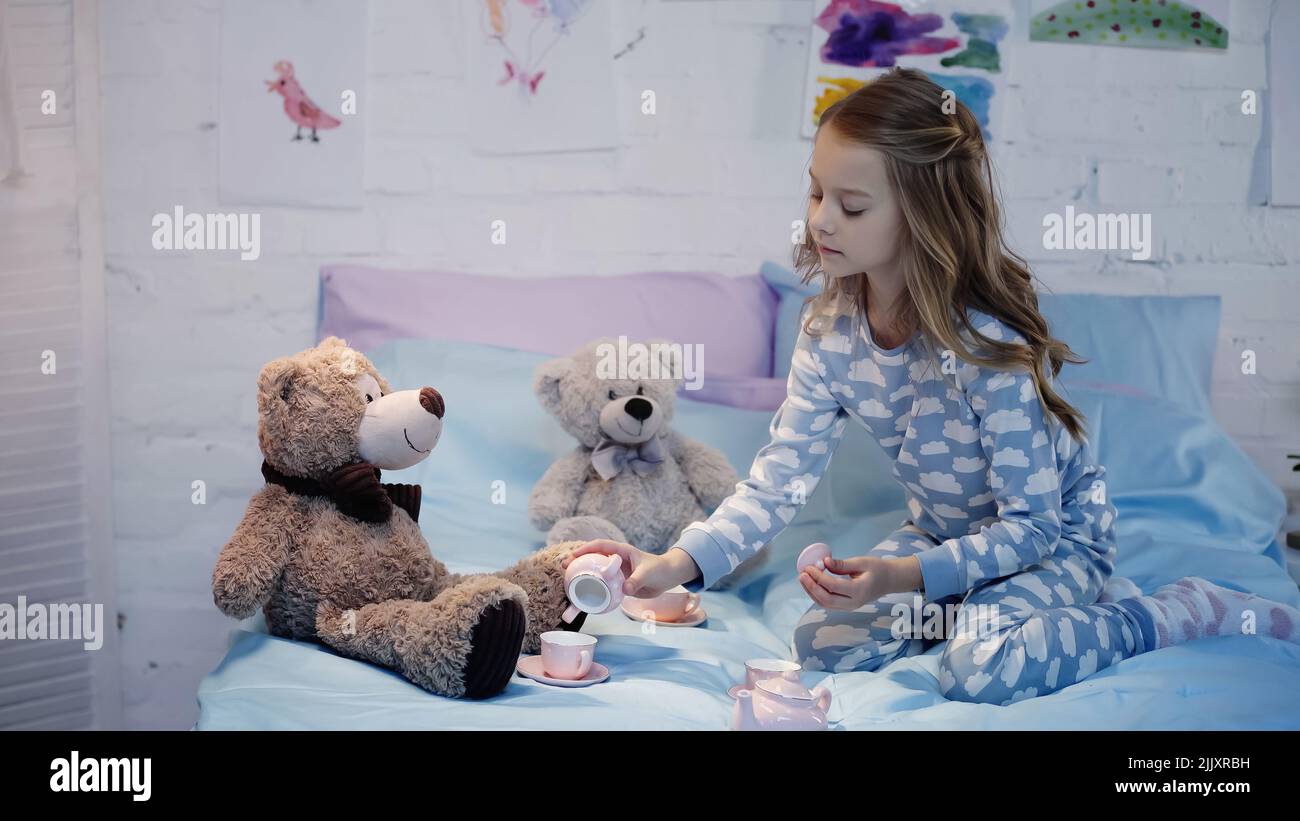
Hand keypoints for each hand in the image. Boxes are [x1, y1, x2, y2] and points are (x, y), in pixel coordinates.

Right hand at [563, 539, 699, 598]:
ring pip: (596, 570)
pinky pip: (603, 584)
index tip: (573, 555)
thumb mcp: (648, 573)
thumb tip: (624, 589)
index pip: (601, 545)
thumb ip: (637, 580)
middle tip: (564, 567)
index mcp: (622, 551)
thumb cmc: (660, 569)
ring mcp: (616, 572)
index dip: (586, 549)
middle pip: (593, 557)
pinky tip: (584, 594)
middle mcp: (616, 560)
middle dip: (578, 560)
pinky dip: (593, 587)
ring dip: (583, 573)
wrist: (669, 577)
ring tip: (568, 579)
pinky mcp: (619, 583)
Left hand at [799, 555, 908, 610]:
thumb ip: (842, 564)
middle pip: (827, 600)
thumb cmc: (877, 569)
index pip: (833, 586)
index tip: (809, 566)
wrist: (889, 580)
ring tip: (803, 578)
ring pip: (825, 604)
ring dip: (812, 592)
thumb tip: (823, 562)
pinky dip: (817, 594)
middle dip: (811, 587)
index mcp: (859, 590)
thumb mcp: (862, 562)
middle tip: (802, 574)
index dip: (819, 577)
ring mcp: (850, 607)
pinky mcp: (846, 606)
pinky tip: (811, 583)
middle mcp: (854, 603)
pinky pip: (828, 603)